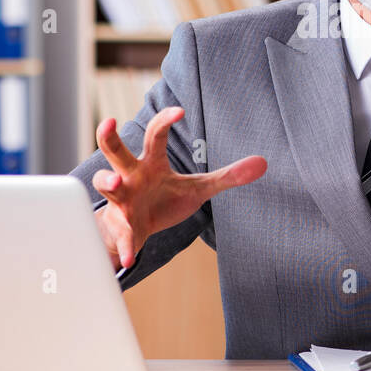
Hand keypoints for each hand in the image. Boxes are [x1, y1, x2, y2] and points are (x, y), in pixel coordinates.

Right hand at [92, 108, 266, 270]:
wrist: (133, 229)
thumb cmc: (164, 199)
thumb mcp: (199, 188)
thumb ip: (228, 177)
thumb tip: (264, 163)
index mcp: (152, 163)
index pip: (155, 135)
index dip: (165, 121)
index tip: (180, 111)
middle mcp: (132, 175)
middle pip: (116, 151)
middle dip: (109, 137)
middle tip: (109, 122)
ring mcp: (122, 200)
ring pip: (107, 184)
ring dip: (108, 182)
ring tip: (116, 184)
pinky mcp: (122, 226)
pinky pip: (122, 234)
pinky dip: (126, 246)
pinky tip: (130, 259)